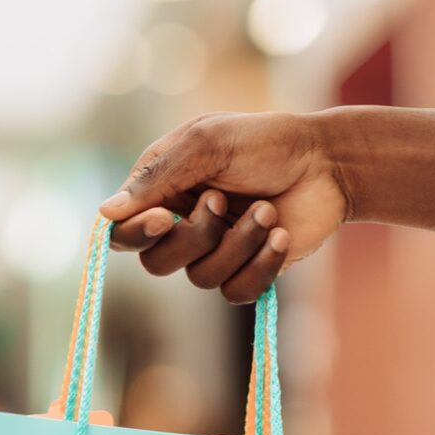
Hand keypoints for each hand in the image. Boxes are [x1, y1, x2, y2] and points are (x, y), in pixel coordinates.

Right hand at [98, 112, 350, 302]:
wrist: (329, 162)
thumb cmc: (267, 142)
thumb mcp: (206, 143)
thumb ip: (156, 176)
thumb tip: (105, 213)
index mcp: (162, 192)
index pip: (122, 232)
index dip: (136, 234)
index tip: (164, 219)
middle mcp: (182, 225)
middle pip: (156, 263)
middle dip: (195, 237)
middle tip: (224, 201)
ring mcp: (215, 251)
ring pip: (201, 278)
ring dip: (239, 243)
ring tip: (269, 211)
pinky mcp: (247, 271)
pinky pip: (236, 292)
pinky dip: (262, 264)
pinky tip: (282, 235)